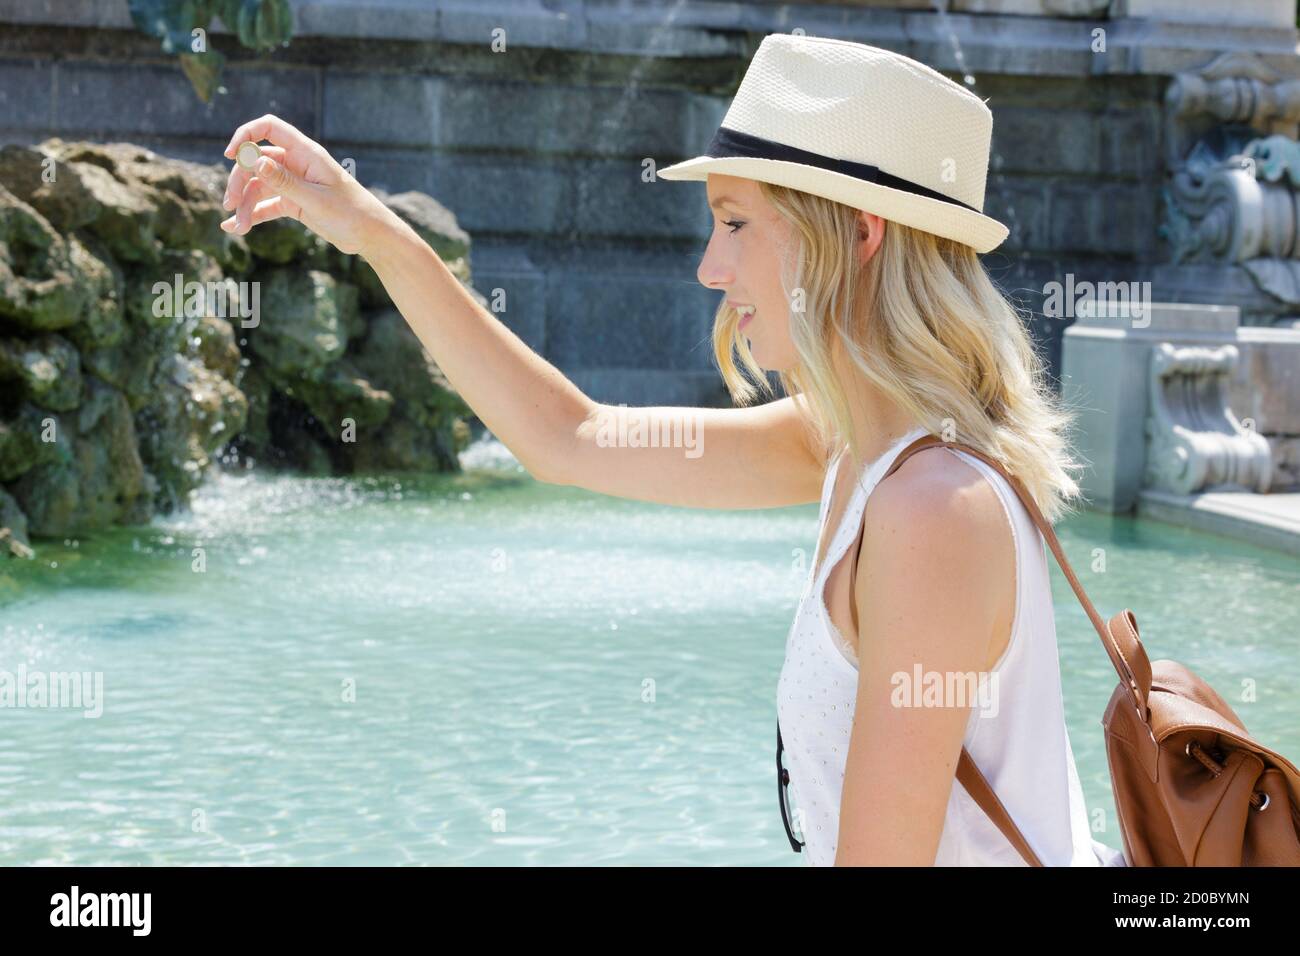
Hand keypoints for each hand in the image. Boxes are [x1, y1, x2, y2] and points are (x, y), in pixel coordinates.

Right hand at [220, 113, 393, 257]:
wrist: (371, 235)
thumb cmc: (351, 213)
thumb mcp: (315, 199)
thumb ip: (285, 181)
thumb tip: (254, 161)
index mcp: (306, 153)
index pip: (269, 129)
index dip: (246, 136)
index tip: (231, 156)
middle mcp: (297, 164)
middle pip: (257, 163)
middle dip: (240, 182)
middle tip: (230, 204)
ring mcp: (294, 184)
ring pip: (259, 186)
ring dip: (245, 204)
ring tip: (238, 228)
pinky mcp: (294, 203)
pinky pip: (267, 204)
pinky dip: (253, 214)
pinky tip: (236, 228)